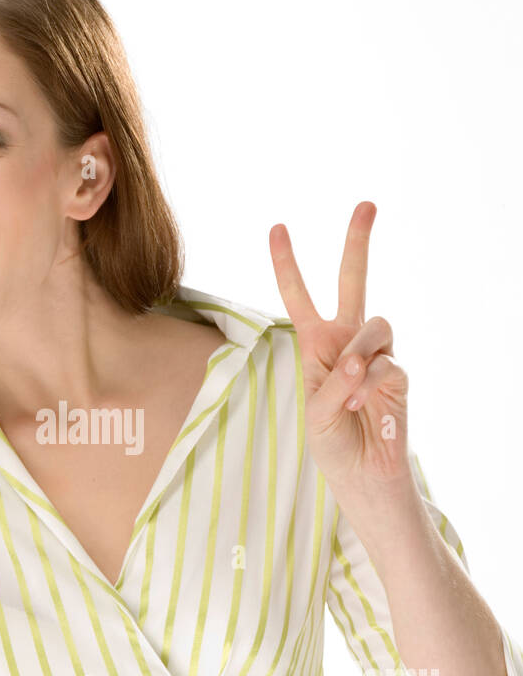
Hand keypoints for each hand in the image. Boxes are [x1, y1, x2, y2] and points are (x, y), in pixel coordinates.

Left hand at [268, 201, 411, 501]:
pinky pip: (387, 365)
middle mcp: (347, 341)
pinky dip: (370, 385)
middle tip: (366, 203)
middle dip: (357, 242)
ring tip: (349, 388)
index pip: (299, 296)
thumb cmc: (332, 441)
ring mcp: (376, 354)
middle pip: (354, 281)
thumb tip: (360, 361)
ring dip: (360, 354)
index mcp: (316, 345)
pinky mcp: (398, 374)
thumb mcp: (315, 414)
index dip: (287, 264)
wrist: (363, 472)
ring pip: (376, 325)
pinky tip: (361, 407)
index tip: (276, 227)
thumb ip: (332, 384)